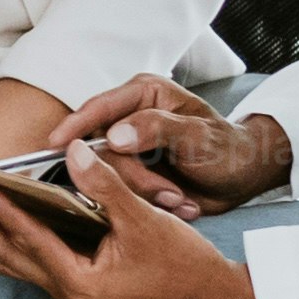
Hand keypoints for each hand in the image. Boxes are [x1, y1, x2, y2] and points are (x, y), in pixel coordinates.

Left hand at [0, 143, 260, 298]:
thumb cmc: (186, 266)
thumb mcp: (149, 220)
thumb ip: (109, 187)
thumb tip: (76, 151)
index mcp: (79, 281)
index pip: (24, 237)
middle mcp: (67, 291)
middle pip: (1, 251)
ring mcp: (70, 291)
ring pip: (10, 258)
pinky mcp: (77, 285)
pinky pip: (29, 258)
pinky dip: (7, 234)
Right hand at [49, 75, 292, 220]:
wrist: (243, 177)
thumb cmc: (228, 148)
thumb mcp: (198, 136)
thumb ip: (157, 129)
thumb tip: (114, 136)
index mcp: (144, 95)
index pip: (99, 107)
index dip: (74, 125)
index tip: (55, 144)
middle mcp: (131, 118)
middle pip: (102, 150)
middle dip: (132, 178)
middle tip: (167, 193)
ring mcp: (130, 147)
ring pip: (111, 175)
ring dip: (145, 193)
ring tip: (178, 199)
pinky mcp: (133, 173)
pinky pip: (122, 191)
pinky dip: (148, 203)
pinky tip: (176, 203)